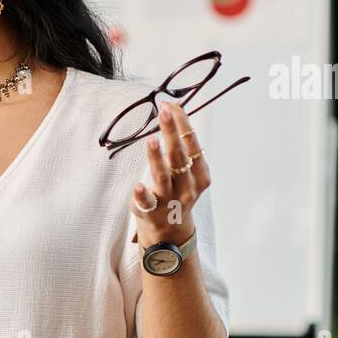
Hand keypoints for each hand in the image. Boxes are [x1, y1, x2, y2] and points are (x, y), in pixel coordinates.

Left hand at [130, 100, 208, 245]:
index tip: (171, 104)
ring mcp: (170, 200)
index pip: (193, 145)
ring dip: (157, 158)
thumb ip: (182, 145)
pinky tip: (137, 186)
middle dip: (173, 132)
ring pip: (164, 176)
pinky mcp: (151, 212)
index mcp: (200, 175)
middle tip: (164, 111)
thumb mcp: (185, 172)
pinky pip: (147, 203)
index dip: (183, 124)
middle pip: (180, 156)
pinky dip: (142, 194)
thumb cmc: (176, 193)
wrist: (170, 232)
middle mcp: (188, 187)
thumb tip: (174, 108)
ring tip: (151, 140)